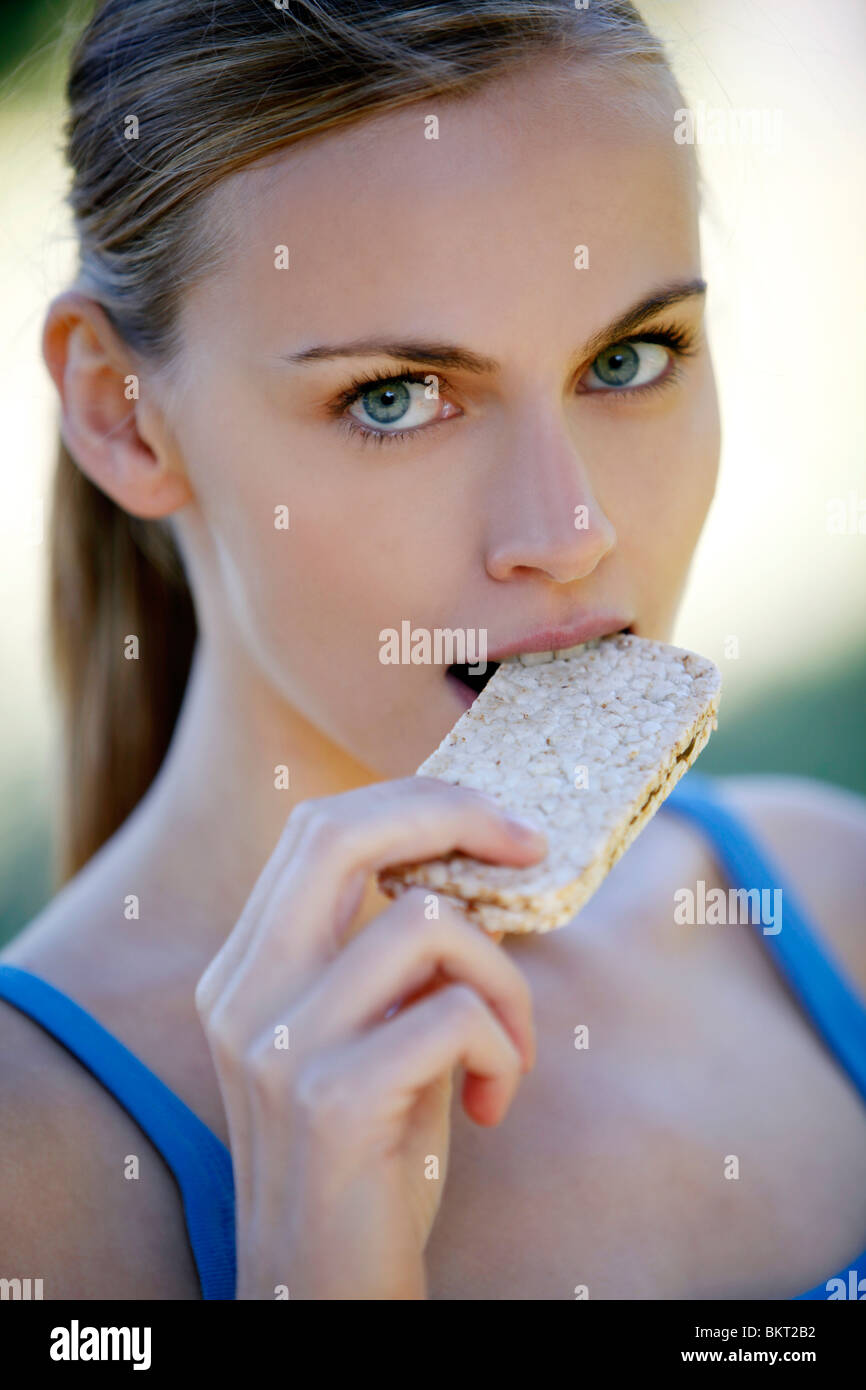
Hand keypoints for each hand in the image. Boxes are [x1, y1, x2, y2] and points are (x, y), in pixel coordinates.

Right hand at [194, 777, 546, 1299]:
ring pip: (425, 924)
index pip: (317, 830)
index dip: (415, 802)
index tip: (500, 822)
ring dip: (505, 981)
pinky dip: (504, 1048)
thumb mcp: (372, 1035)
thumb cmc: (366, 1159)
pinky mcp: (329, 1099)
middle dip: (452, 815)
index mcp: (246, 969)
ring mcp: (278, 1044)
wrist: (323, 1293)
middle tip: (529, 845)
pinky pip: (457, 1015)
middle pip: (339, 834)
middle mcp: (244, 992)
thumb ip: (395, 956)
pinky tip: (494, 1103)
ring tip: (512, 1050)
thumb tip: (474, 864)